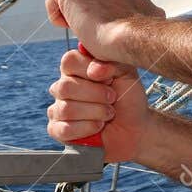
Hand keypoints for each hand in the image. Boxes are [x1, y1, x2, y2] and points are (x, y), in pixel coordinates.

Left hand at [44, 0, 164, 62]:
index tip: (103, 18)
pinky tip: (73, 27)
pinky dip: (58, 18)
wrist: (129, 36)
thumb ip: (145, 6)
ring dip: (71, 11)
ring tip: (85, 27)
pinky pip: (53, 4)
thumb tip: (157, 12)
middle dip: (82, 4)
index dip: (97, 4)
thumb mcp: (150, 10)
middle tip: (92, 24)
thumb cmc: (141, 29)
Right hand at [45, 48, 150, 162]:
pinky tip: (98, 126)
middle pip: (65, 87)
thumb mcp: (126, 73)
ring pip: (66, 109)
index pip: (69, 61)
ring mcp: (57, 109)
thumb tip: (93, 70)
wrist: (134, 127)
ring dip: (95, 112)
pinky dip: (87, 128)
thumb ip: (111, 62)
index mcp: (75, 69)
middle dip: (96, 94)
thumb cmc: (128, 98)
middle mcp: (62, 87)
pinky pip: (64, 129)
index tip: (109, 79)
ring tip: (109, 113)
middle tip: (112, 98)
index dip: (89, 70)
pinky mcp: (57, 130)